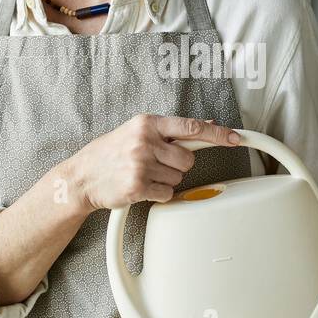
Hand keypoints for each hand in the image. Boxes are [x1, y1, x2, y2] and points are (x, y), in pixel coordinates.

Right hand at [70, 114, 241, 212]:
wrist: (82, 176)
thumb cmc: (111, 153)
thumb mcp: (138, 132)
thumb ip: (170, 130)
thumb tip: (205, 125)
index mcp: (147, 123)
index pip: (190, 127)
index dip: (217, 135)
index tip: (235, 138)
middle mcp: (144, 141)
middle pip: (188, 159)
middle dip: (178, 165)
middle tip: (157, 164)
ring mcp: (140, 164)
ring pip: (178, 178)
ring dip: (166, 180)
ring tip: (144, 174)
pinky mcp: (137, 186)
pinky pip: (167, 193)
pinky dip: (158, 194)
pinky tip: (141, 186)